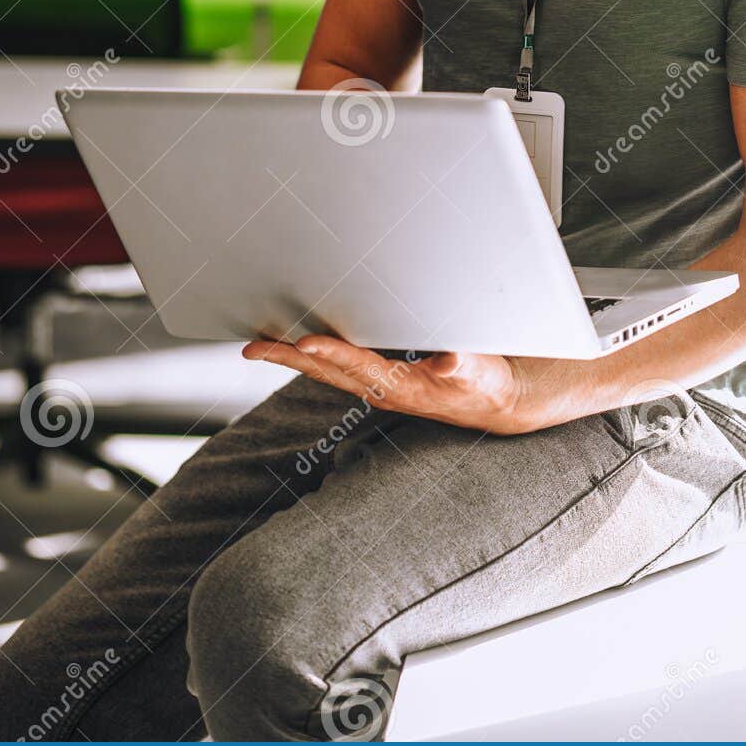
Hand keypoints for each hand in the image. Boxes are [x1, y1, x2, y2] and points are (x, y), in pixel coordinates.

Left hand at [241, 334, 534, 434]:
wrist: (493, 403)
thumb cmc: (486, 385)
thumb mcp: (481, 374)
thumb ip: (464, 366)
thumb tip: (450, 360)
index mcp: (402, 387)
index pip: (359, 367)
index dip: (333, 353)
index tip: (305, 342)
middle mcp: (381, 390)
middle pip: (326, 372)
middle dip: (289, 358)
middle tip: (252, 349)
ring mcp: (378, 386)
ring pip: (326, 370)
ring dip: (292, 357)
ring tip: (260, 344)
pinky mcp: (381, 379)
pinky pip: (337, 367)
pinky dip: (313, 356)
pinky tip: (298, 343)